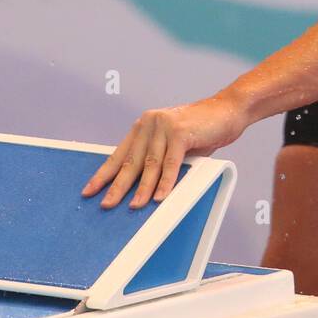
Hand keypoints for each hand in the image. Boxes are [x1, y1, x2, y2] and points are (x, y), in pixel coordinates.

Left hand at [83, 94, 247, 208]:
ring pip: (150, 165)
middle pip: (130, 162)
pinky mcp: (180, 132)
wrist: (228, 110)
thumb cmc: (202, 131)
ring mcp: (164, 126)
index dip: (104, 174)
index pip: (119, 155)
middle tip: (106, 204)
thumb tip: (143, 188)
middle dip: (117, 186)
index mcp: (143, 126)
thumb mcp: (174, 145)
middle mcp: (149, 123)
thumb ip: (159, 159)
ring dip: (141, 189)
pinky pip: (171, 163)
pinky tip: (159, 197)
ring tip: (133, 207)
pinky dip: (165, 182)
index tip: (89, 190)